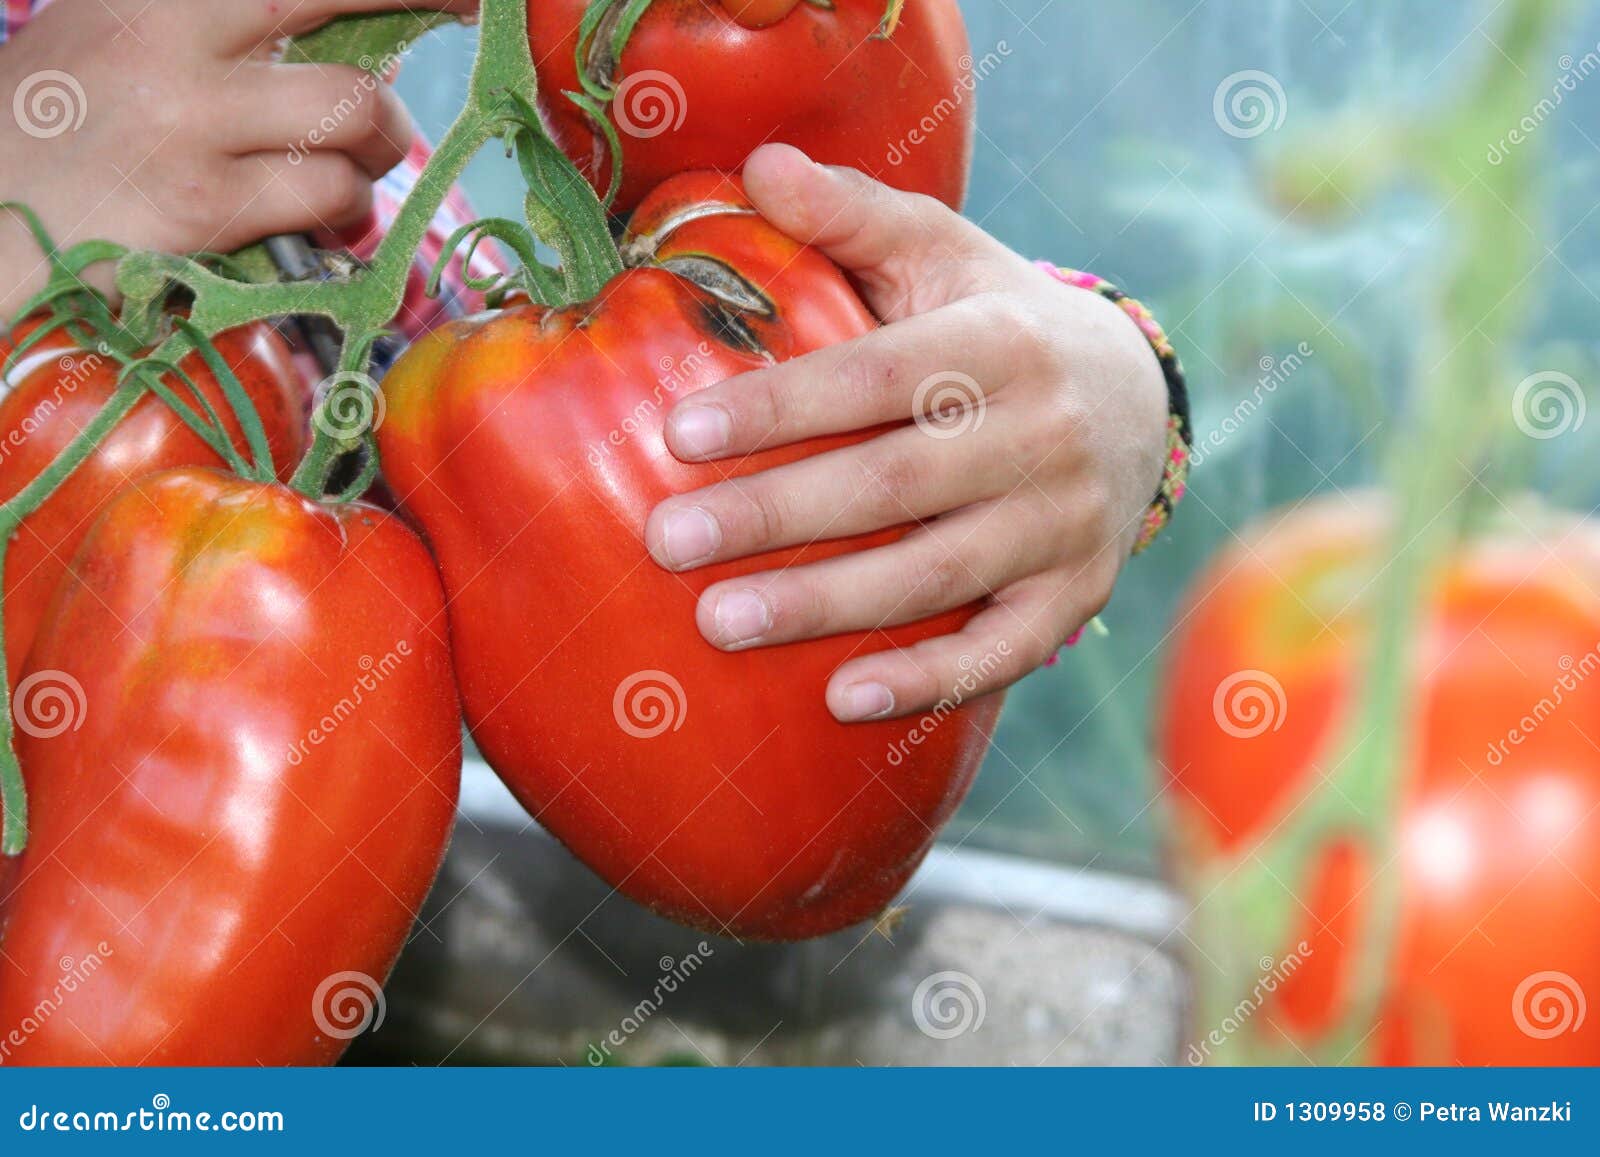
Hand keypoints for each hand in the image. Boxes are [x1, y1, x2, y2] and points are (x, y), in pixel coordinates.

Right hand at [0, 0, 476, 317]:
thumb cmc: (52, 131)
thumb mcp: (110, 30)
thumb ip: (208, 20)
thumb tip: (319, 27)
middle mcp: (167, 29)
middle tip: (464, 5)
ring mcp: (188, 117)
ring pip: (356, 109)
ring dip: (380, 145)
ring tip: (355, 168)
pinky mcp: (204, 204)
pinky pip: (328, 192)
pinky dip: (346, 213)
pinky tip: (325, 223)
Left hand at [645, 144, 1169, 722]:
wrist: (1133, 397)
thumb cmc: (997, 321)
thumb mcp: (941, 252)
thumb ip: (853, 214)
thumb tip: (759, 163)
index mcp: (998, 343)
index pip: (875, 378)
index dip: (780, 407)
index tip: (677, 434)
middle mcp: (1041, 435)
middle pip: (896, 485)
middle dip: (777, 516)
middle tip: (667, 542)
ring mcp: (1064, 524)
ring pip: (939, 574)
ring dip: (828, 606)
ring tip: (719, 622)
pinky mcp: (1076, 592)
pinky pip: (1005, 650)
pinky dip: (930, 679)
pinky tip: (842, 700)